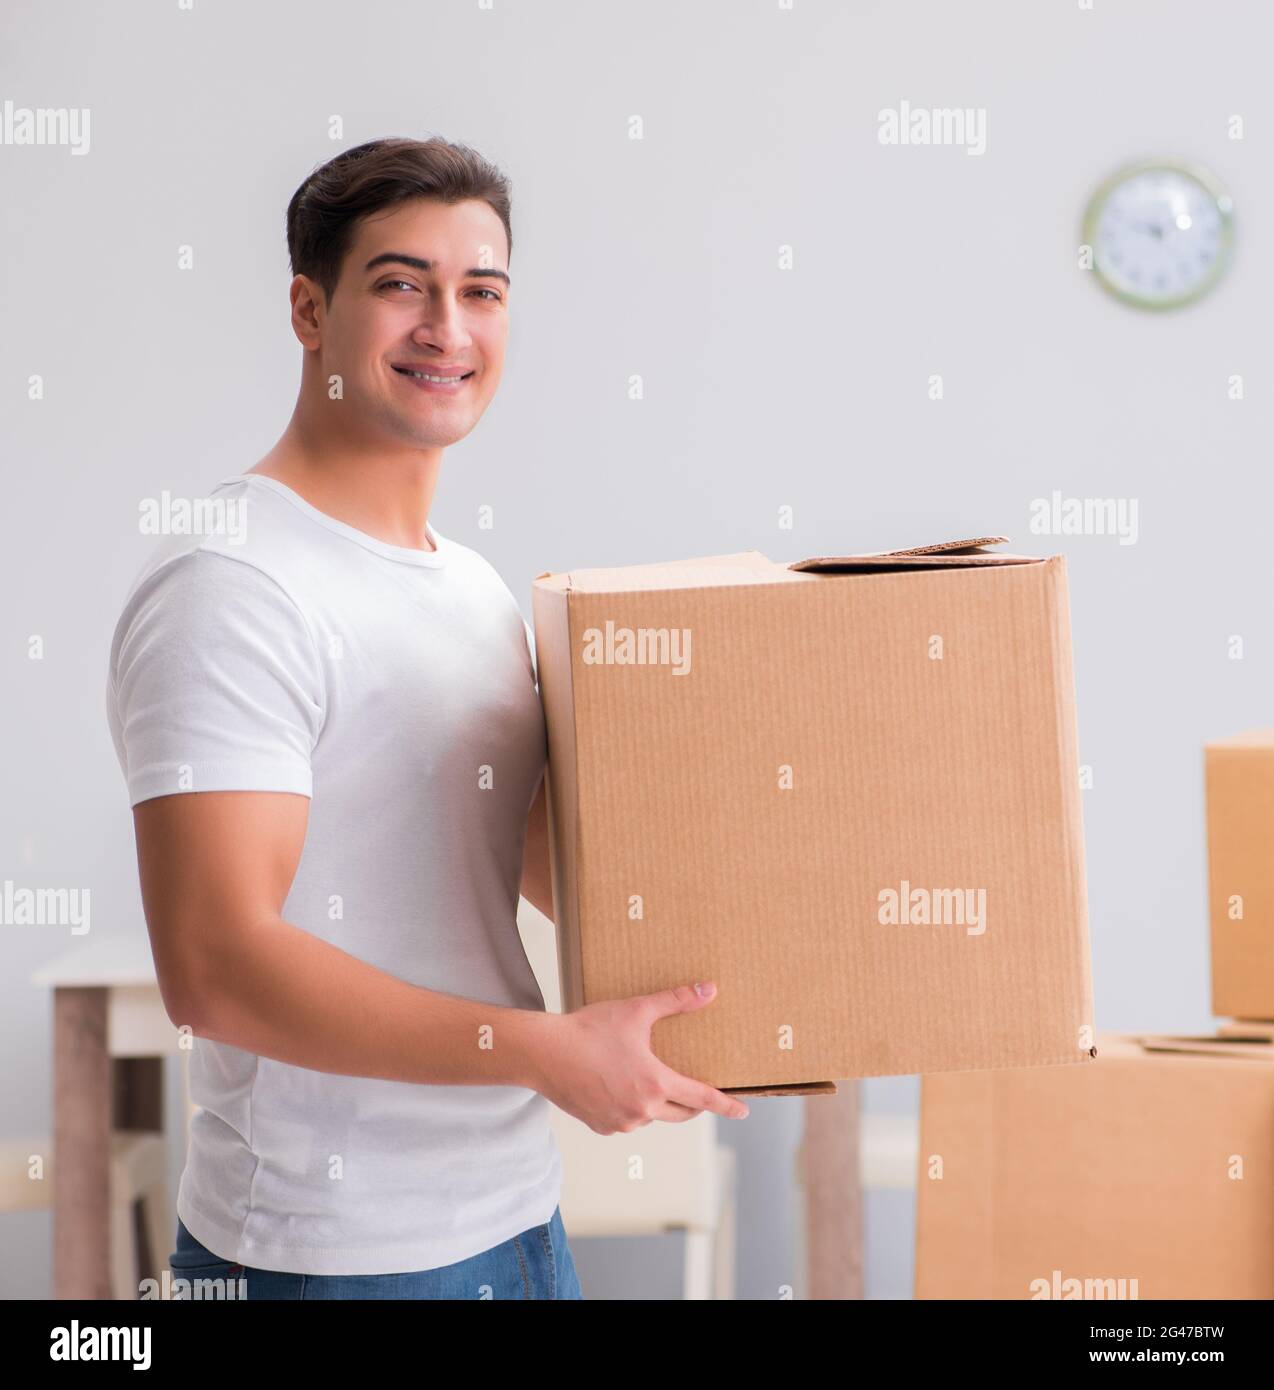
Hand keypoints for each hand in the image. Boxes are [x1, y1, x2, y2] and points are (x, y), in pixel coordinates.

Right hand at [529, 981, 750, 1134]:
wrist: (544, 1053)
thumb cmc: (590, 1029)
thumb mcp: (637, 1011)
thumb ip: (676, 1001)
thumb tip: (709, 989)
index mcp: (656, 1084)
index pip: (703, 1098)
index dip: (726, 1104)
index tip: (744, 1111)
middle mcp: (643, 1111)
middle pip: (681, 1114)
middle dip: (694, 1105)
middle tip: (700, 1094)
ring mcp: (621, 1123)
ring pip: (652, 1116)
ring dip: (657, 1103)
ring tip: (646, 1078)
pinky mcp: (601, 1127)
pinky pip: (626, 1120)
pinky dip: (630, 1108)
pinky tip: (617, 1087)